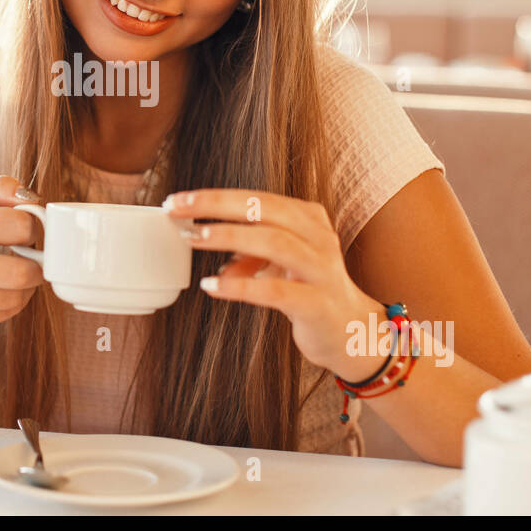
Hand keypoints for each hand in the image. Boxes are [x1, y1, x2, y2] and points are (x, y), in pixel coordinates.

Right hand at [0, 175, 45, 333]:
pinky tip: (4, 288)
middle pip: (21, 272)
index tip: (27, 230)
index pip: (19, 225)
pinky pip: (7, 313)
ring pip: (17, 297)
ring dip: (28, 284)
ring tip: (19, 271)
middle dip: (37, 263)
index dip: (33, 226)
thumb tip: (32, 199)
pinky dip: (14, 300)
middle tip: (31, 256)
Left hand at [161, 188, 371, 372]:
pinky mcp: (317, 304)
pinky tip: (212, 286)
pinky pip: (276, 290)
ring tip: (194, 238)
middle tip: (177, 209)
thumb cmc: (311, 292)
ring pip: (274, 241)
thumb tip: (210, 252)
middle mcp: (319, 238)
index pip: (257, 198)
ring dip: (229, 236)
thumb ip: (248, 255)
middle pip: (265, 209)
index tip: (178, 200)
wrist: (353, 334)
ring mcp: (322, 270)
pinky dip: (240, 286)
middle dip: (217, 205)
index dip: (216, 196)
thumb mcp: (277, 267)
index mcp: (308, 219)